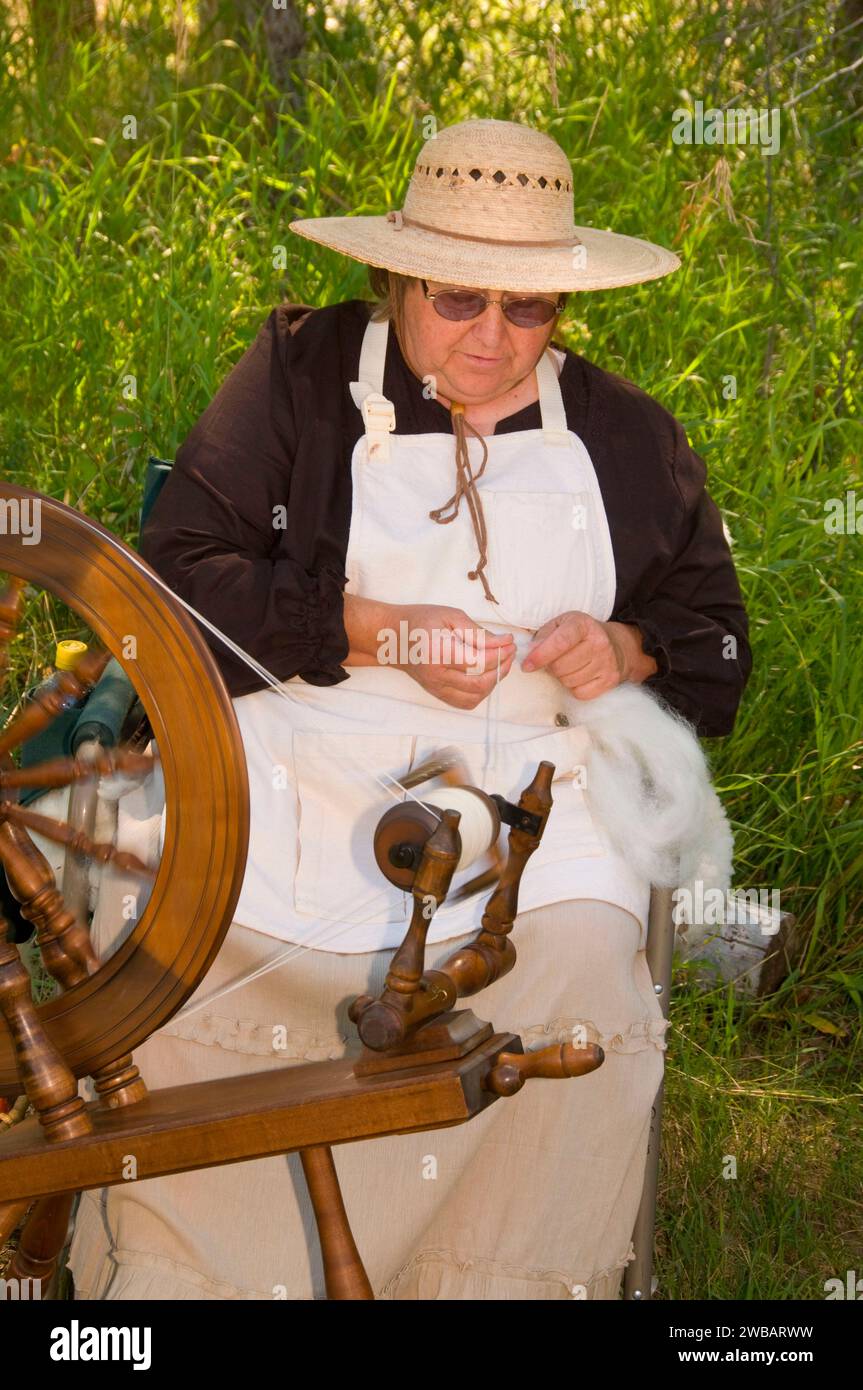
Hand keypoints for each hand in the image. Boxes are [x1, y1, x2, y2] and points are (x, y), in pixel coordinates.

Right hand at [392, 603, 515, 709]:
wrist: (393, 638)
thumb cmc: (420, 622)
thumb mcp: (449, 616)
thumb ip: (477, 632)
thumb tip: (503, 642)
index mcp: (438, 652)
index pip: (479, 660)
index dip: (500, 652)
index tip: (510, 642)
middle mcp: (436, 675)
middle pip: (479, 682)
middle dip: (501, 669)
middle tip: (509, 653)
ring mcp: (435, 687)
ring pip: (474, 697)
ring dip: (493, 683)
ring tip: (500, 665)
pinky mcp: (437, 693)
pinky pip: (465, 702)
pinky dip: (480, 693)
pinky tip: (486, 676)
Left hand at [521, 611, 657, 699]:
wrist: (617, 645)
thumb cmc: (580, 635)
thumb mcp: (561, 625)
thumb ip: (543, 636)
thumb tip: (531, 652)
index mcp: (583, 624)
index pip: (560, 642)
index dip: (540, 656)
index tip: (527, 665)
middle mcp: (598, 642)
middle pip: (561, 666)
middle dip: (551, 667)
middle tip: (554, 662)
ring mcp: (606, 662)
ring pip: (569, 681)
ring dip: (562, 677)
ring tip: (569, 667)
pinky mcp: (610, 679)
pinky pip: (580, 693)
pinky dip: (574, 688)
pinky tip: (579, 676)